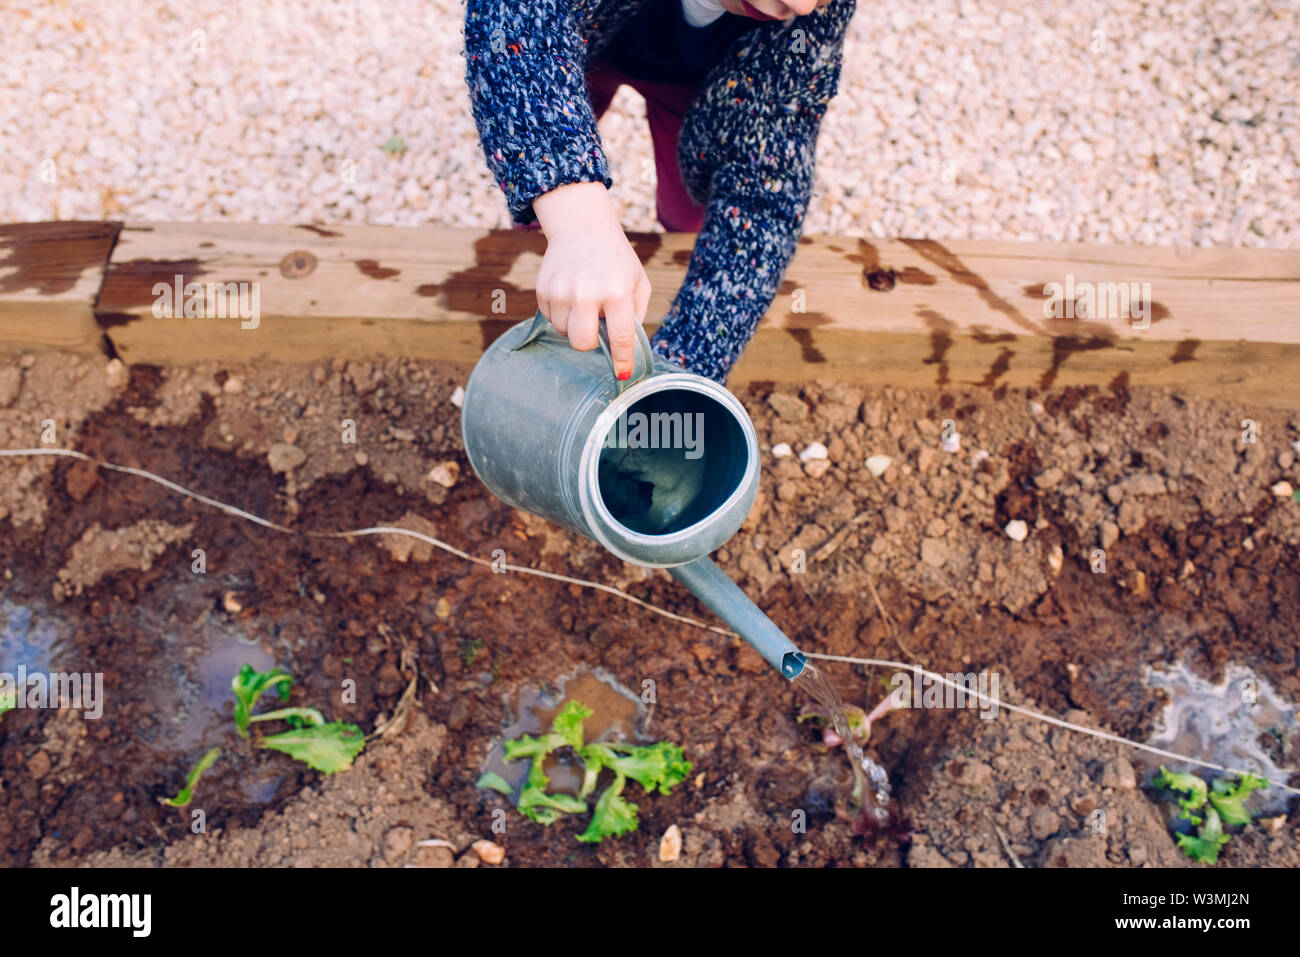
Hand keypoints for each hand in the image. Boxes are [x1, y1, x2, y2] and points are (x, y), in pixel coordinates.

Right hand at [533, 182, 651, 379]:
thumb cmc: (615, 258)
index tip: (623, 373)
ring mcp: (561, 291)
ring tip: (583, 303)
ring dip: (574, 325)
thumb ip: (636, 313)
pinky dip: (561, 313)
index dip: (622, 360)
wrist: (582, 227)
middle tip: (595, 329)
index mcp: (616, 292)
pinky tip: (570, 294)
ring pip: (563, 332)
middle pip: (582, 343)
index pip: (619, 338)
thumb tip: (626, 346)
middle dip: (589, 344)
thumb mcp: (638, 281)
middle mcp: (587, 294)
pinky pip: (550, 318)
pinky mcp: (543, 289)